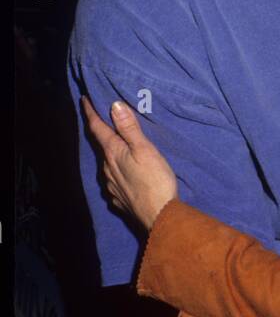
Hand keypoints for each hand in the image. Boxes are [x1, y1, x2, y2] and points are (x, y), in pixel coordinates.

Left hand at [80, 96, 177, 231]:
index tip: (84, 99)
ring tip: (120, 149)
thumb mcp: (145, 150)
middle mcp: (106, 169)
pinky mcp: (119, 199)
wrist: (159, 217)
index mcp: (113, 153)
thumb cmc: (155, 180)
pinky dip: (118, 173)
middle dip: (102, 133)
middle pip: (101, 146)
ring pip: (107, 165)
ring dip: (111, 154)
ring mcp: (111, 186)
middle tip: (105, 121)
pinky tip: (126, 175)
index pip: (97, 128)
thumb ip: (129, 129)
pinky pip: (114, 181)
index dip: (90, 112)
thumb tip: (114, 106)